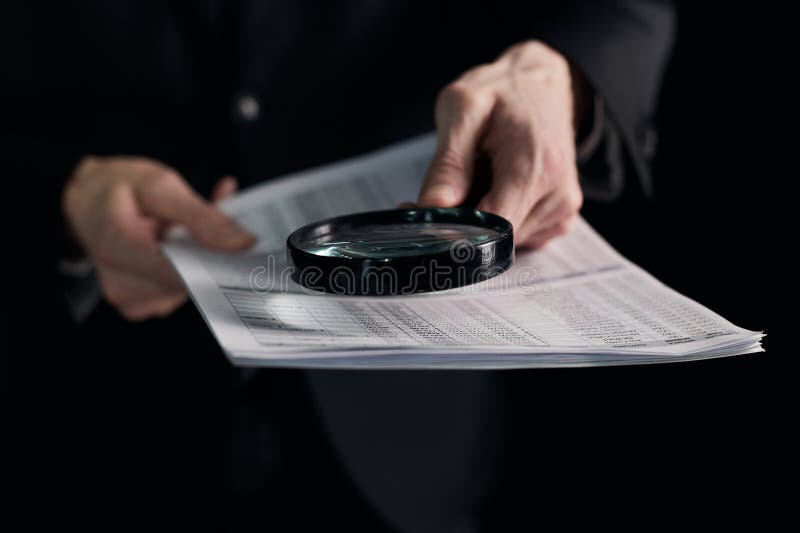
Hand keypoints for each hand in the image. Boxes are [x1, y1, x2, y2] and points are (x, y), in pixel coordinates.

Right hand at [62, 157, 254, 320]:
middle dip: (210, 252)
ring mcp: (133, 299)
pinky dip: (191, 266)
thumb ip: (202, 216)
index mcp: (119, 248)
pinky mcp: (144, 304)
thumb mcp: (160, 185)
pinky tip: (182, 244)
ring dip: (201, 258)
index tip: (246, 249)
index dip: (221, 262)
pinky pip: (182, 289)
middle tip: (213, 220)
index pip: (185, 273)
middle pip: (192, 281)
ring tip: (186, 228)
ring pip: (191, 286)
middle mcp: (123, 284)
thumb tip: (242, 244)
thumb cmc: (117, 188)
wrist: (86, 202)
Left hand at [418, 40, 583, 247]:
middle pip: (495, 237)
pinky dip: (498, 218)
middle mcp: (558, 196)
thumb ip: (448, 163)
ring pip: (503, 240)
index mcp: (537, 167)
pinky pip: (516, 236)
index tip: (430, 213)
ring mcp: (562, 211)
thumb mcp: (464, 109)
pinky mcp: (559, 219)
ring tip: (480, 175)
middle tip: (448, 185)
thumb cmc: (504, 90)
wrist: (542, 83)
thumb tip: (433, 208)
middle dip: (465, 221)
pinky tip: (496, 186)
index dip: (453, 228)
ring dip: (481, 218)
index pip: (491, 227)